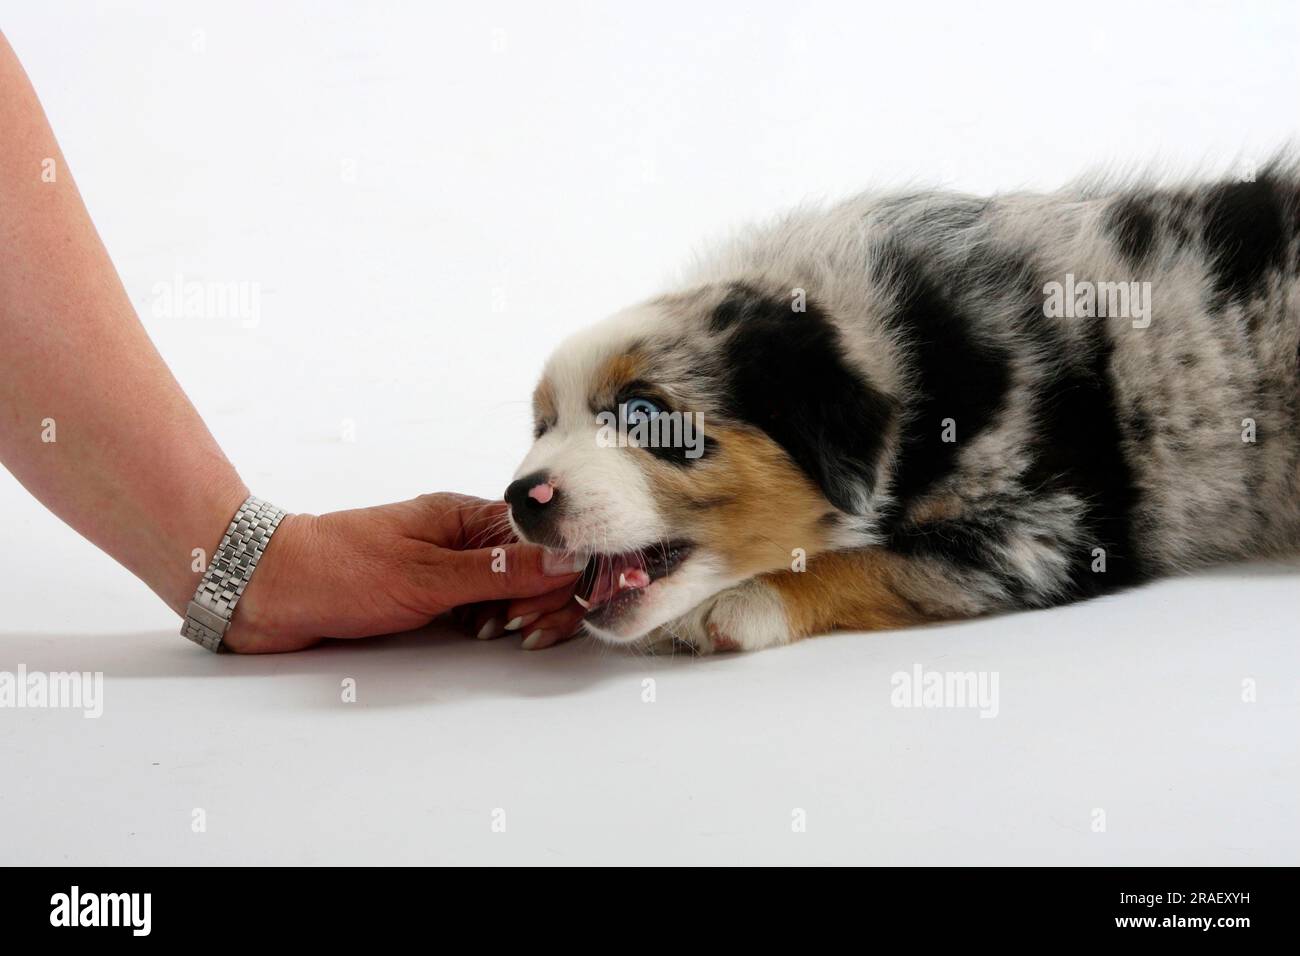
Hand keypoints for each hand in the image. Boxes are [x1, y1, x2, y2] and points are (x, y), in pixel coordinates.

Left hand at [223, 493, 584, 652]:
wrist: (264, 589)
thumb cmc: (336, 570)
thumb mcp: (426, 575)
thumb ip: (500, 571)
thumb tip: (569, 557)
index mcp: (468, 517)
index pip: (547, 540)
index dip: (567, 573)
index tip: (566, 607)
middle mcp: (464, 538)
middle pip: (537, 566)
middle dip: (546, 600)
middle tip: (525, 632)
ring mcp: (448, 567)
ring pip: (513, 590)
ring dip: (519, 614)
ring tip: (498, 635)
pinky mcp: (430, 596)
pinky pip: (483, 606)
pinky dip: (492, 623)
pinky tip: (483, 637)